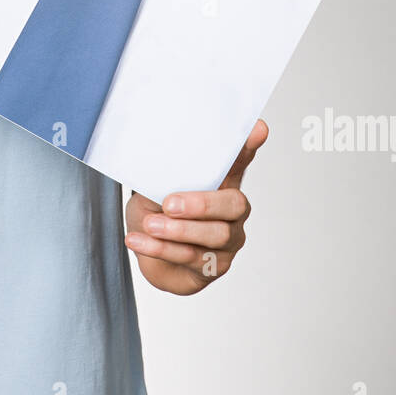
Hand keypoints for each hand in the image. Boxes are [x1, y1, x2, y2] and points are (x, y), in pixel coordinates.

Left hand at [124, 119, 267, 295]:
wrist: (148, 252)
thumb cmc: (156, 212)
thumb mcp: (155, 188)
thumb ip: (165, 177)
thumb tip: (155, 156)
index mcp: (221, 183)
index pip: (238, 162)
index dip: (248, 146)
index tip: (257, 128)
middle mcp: (232, 211)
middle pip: (233, 204)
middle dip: (201, 204)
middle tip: (170, 204)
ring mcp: (228, 240)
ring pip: (214, 235)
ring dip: (177, 231)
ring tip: (150, 224)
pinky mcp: (215, 266)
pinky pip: (191, 258)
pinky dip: (161, 248)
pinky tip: (138, 240)